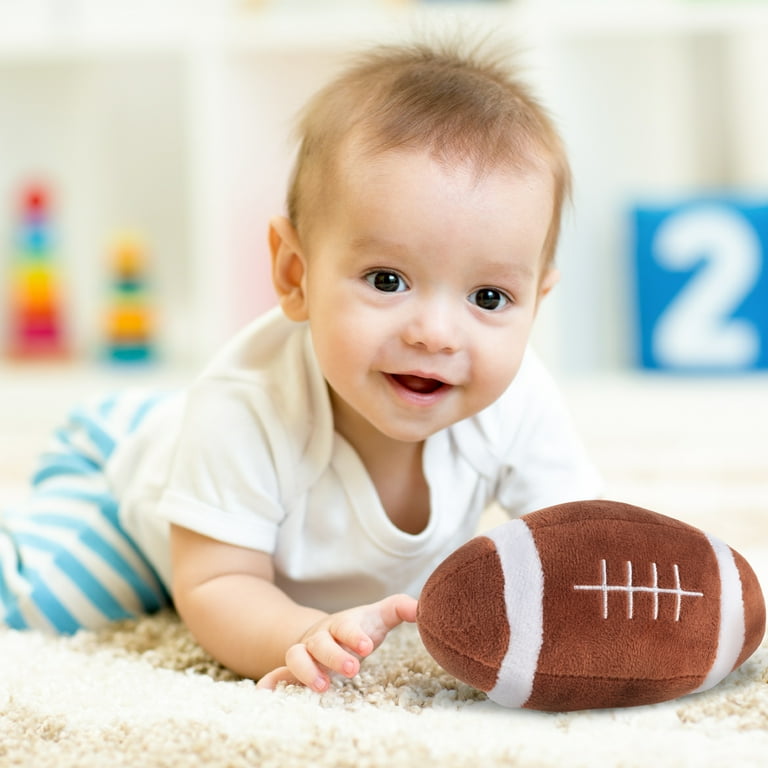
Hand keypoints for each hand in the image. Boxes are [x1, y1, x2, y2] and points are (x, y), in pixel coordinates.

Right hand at [255, 593, 417, 691]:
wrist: (331, 633)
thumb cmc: (359, 627)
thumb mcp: (378, 617)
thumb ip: (398, 608)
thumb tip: (420, 608)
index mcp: (341, 624)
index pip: (345, 626)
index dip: (354, 635)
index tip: (367, 647)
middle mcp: (320, 637)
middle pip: (320, 643)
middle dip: (334, 656)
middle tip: (353, 670)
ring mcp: (305, 653)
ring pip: (296, 657)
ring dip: (306, 671)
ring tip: (323, 688)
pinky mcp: (295, 669)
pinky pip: (278, 673)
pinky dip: (271, 682)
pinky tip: (266, 692)